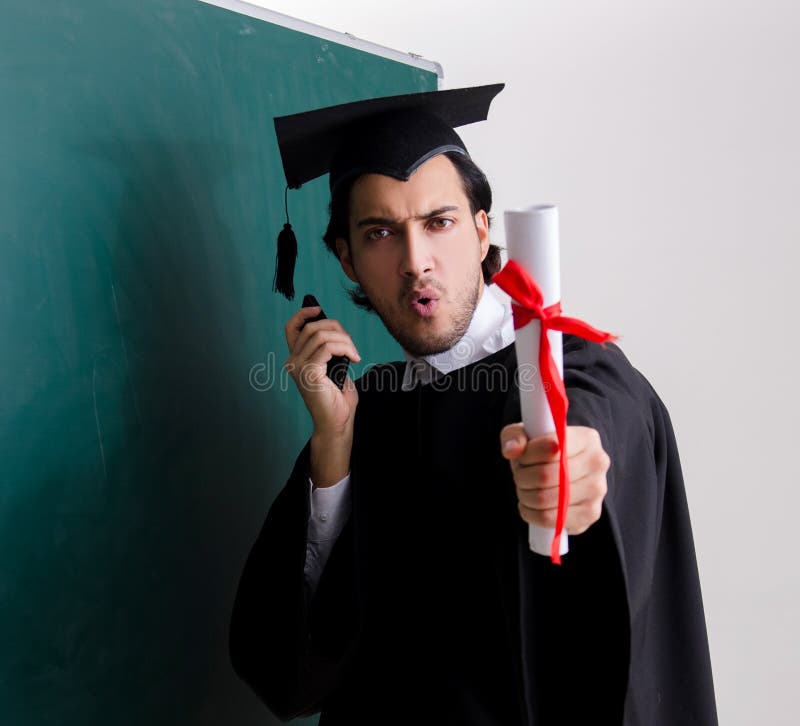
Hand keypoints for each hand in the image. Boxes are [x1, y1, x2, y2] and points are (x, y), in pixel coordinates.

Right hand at [284, 306, 360, 438]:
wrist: (336, 422)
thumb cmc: (336, 399)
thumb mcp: (333, 367)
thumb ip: (328, 350)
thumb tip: (336, 332)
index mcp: (297, 359)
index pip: (292, 328)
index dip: (303, 314)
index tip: (319, 309)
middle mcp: (293, 361)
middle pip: (312, 328)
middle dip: (336, 328)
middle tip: (351, 344)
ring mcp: (299, 367)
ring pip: (322, 336)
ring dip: (344, 340)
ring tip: (354, 354)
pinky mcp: (309, 372)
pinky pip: (328, 347)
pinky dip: (344, 348)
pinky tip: (353, 358)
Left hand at [500, 424, 608, 534]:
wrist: (559, 474)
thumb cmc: (540, 451)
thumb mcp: (525, 435)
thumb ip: (514, 436)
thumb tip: (511, 450)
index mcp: (587, 438)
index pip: (551, 446)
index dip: (528, 454)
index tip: (522, 457)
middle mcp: (598, 462)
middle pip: (545, 475)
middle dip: (522, 477)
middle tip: (519, 476)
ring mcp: (597, 490)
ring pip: (545, 499)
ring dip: (525, 496)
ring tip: (524, 489)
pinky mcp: (591, 514)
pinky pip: (550, 519)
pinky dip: (531, 514)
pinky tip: (529, 506)